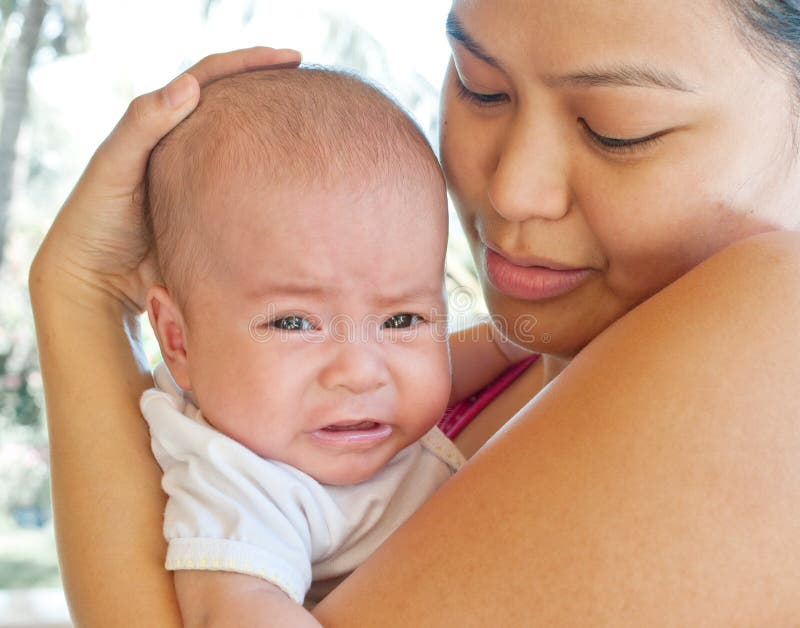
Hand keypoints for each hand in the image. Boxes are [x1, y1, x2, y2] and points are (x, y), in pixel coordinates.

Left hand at [31, 47, 300, 312]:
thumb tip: (191, 85)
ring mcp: (204, 182)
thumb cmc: (95, 217)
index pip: (210, 80)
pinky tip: (296, 184)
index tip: (292, 59)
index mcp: (163, 126)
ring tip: (311, 126)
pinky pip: (250, 193)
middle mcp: (187, 149)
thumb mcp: (114, 166)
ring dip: (275, 135)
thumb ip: (143, 125)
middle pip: (236, 108)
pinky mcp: (214, 216)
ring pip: (246, 151)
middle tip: (311, 86)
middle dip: (272, 90)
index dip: (250, 63)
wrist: (94, 277)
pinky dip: (272, 183)